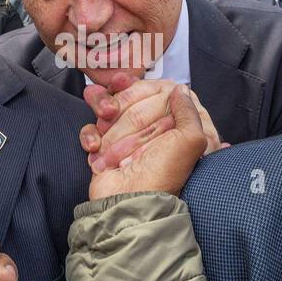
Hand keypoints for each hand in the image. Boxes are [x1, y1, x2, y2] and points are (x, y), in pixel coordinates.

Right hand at [85, 83, 208, 199]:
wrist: (131, 201)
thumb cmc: (164, 173)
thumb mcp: (191, 140)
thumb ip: (189, 110)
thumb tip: (181, 89)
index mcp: (174, 128)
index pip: (158, 93)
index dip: (141, 85)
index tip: (125, 80)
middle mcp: (151, 132)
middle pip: (130, 97)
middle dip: (120, 100)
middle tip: (112, 109)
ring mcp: (126, 141)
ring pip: (108, 108)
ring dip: (102, 110)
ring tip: (104, 120)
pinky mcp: (104, 151)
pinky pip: (92, 130)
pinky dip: (90, 136)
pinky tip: (95, 146)